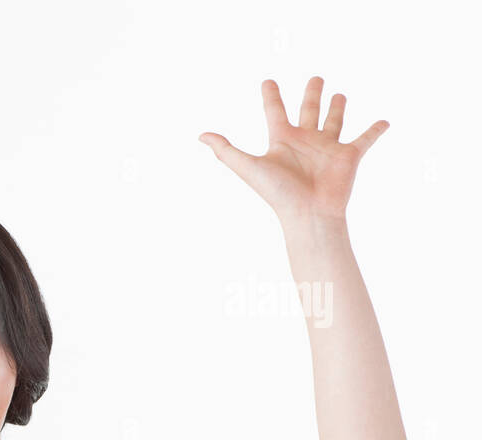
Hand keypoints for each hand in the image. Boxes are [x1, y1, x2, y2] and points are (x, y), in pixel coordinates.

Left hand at [199, 76, 388, 222]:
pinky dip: (375, 130)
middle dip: (311, 94)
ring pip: (334, 121)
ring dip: (338, 107)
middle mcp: (305, 141)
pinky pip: (365, 139)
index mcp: (282, 141)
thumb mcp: (248, 167)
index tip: (268, 81)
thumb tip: (201, 136)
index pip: (275, 112)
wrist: (308, 214)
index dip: (271, 97)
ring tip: (340, 94)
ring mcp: (328, 148)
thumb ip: (226, 151)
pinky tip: (384, 121)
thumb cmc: (278, 194)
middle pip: (308, 110)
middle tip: (315, 78)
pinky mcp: (349, 156)